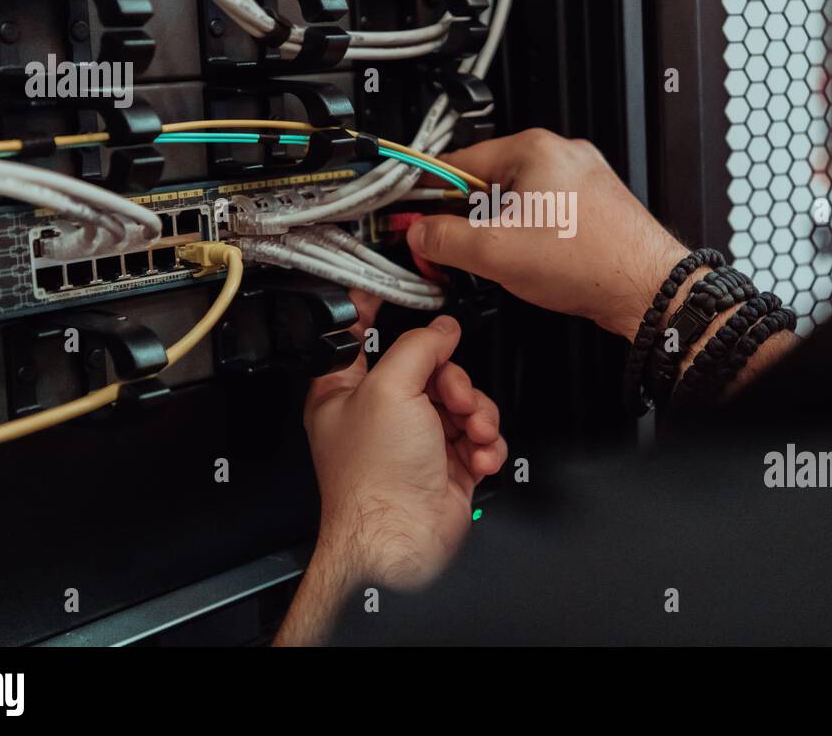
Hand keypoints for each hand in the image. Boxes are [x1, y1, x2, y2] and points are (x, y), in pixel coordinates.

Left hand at [304, 307, 505, 590]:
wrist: (404, 542)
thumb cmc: (374, 481)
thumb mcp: (391, 390)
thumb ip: (419, 347)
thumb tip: (442, 328)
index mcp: (346, 392)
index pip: (359, 335)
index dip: (377, 309)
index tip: (399, 288)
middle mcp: (380, 415)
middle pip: (430, 368)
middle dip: (454, 382)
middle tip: (451, 397)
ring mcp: (417, 440)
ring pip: (461, 400)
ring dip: (476, 414)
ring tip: (469, 433)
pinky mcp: (448, 464)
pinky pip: (479, 436)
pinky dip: (485, 445)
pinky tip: (477, 457)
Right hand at [408, 129, 687, 339]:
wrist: (647, 289)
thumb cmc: (592, 262)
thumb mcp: (495, 252)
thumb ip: (444, 239)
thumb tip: (420, 233)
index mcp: (534, 149)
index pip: (458, 162)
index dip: (429, 193)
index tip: (413, 211)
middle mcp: (561, 154)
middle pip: (487, 181)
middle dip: (467, 216)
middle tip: (457, 247)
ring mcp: (581, 178)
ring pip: (516, 199)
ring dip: (499, 228)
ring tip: (505, 257)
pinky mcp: (593, 204)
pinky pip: (544, 212)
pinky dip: (528, 234)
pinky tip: (532, 259)